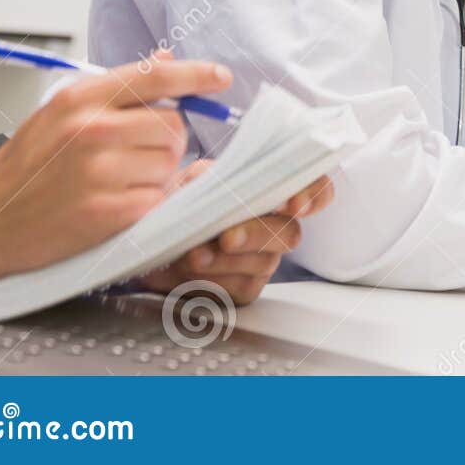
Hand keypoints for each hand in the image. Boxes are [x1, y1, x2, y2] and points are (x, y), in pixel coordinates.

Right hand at [0, 52, 230, 279]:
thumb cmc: (26, 164)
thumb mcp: (61, 111)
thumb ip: (116, 87)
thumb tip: (167, 60)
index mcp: (80, 99)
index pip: (156, 77)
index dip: (196, 75)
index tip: (221, 77)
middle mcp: (91, 131)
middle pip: (174, 123)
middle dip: (169, 138)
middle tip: (141, 151)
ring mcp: (99, 173)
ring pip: (171, 162)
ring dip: (159, 171)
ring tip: (122, 178)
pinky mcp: (107, 213)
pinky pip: (159, 197)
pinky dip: (149, 200)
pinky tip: (119, 201)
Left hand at [138, 166, 335, 304]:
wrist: (150, 237)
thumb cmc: (181, 201)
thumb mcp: (192, 178)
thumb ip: (211, 175)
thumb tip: (224, 185)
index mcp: (271, 192)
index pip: (315, 189)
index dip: (314, 195)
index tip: (294, 204)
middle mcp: (276, 227)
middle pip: (289, 232)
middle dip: (256, 234)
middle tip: (226, 237)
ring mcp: (264, 260)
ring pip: (263, 263)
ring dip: (225, 260)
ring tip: (192, 255)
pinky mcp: (246, 288)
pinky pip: (240, 288)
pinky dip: (213, 280)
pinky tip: (191, 273)